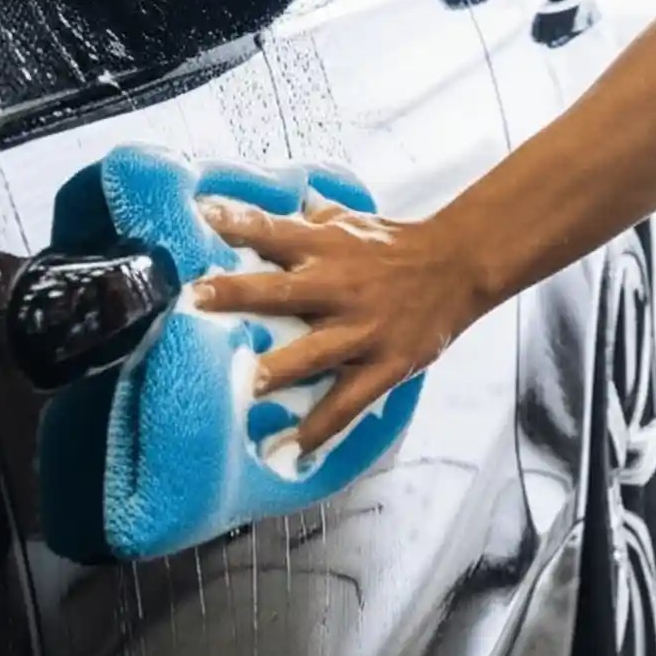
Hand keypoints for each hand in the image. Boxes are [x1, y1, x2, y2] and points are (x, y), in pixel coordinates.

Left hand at [193, 196, 488, 454]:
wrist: (457, 268)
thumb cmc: (393, 246)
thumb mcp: (349, 222)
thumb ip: (304, 221)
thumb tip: (260, 209)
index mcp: (328, 247)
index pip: (274, 231)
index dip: (236, 223)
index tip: (200, 218)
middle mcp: (341, 286)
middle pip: (284, 290)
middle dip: (239, 294)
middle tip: (198, 300)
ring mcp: (363, 330)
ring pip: (315, 351)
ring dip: (280, 368)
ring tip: (247, 384)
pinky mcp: (385, 365)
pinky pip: (348, 402)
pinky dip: (321, 427)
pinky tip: (292, 447)